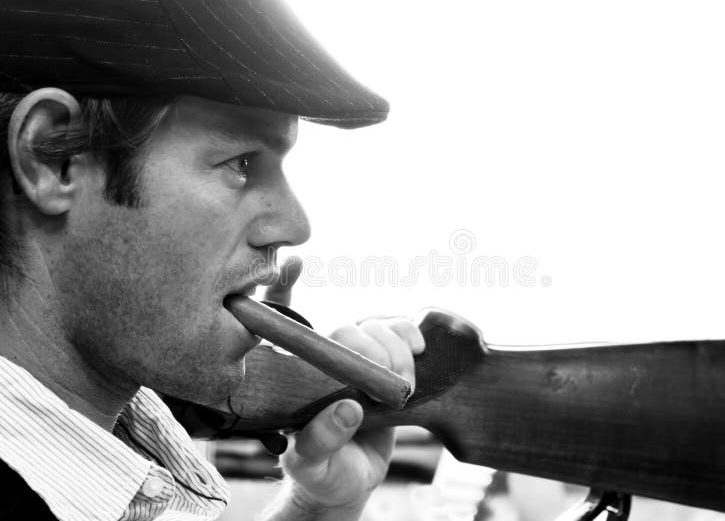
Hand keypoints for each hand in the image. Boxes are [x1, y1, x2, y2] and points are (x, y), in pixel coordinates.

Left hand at [260, 257, 424, 518]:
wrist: (351, 480)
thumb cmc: (322, 472)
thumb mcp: (312, 466)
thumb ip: (321, 440)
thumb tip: (348, 408)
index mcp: (296, 378)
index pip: (282, 324)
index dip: (285, 289)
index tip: (297, 265)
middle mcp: (325, 360)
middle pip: (346, 329)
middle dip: (371, 350)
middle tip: (385, 383)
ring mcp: (358, 358)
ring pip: (376, 327)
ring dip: (396, 351)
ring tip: (404, 387)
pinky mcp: (387, 361)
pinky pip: (400, 332)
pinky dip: (411, 334)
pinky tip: (419, 350)